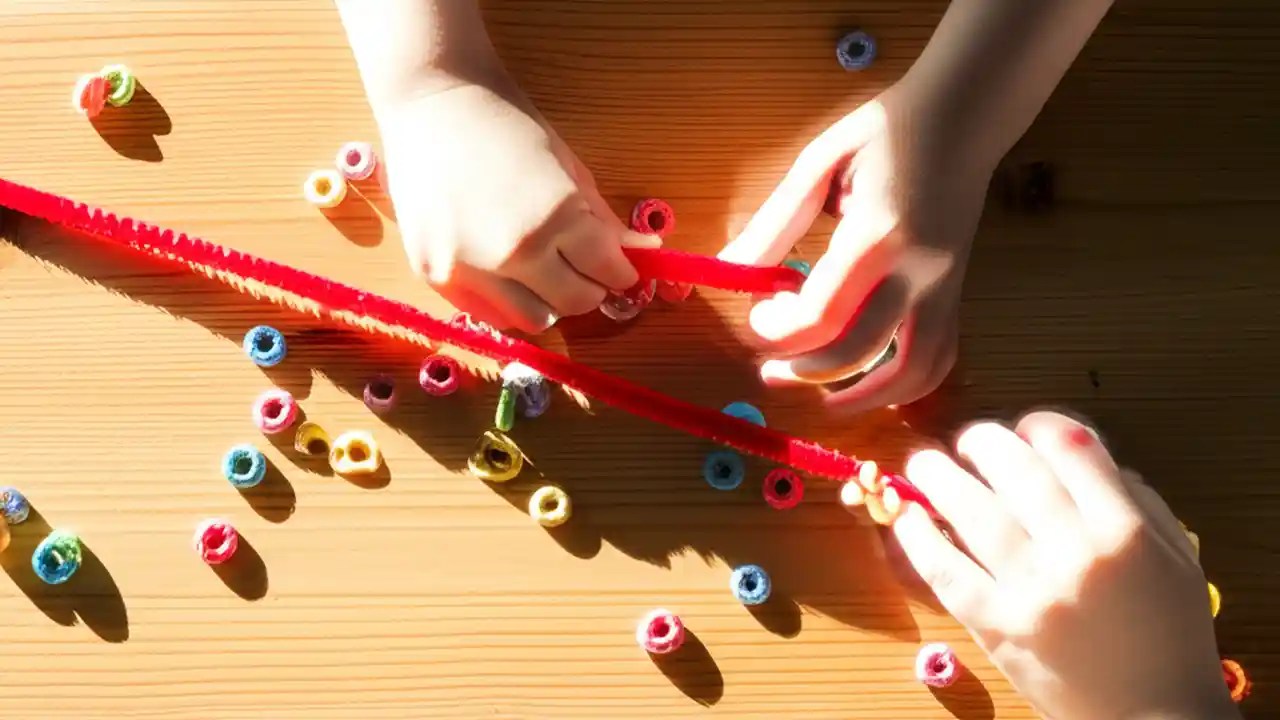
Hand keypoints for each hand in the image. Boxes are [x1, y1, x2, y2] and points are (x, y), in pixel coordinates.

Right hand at [378, 75, 657, 332]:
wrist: (429, 104)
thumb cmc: (503, 123)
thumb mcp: (566, 166)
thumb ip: (601, 217)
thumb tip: (644, 251)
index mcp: (556, 215)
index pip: (608, 270)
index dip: (621, 271)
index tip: (619, 267)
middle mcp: (515, 252)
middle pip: (576, 302)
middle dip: (590, 287)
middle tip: (583, 269)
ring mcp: (471, 269)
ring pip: (535, 319)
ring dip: (550, 301)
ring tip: (543, 273)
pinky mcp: (436, 277)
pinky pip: (490, 315)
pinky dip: (508, 304)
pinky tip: (507, 275)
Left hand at [719, 83, 992, 413]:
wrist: (964, 116)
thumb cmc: (886, 130)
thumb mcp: (818, 165)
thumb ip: (774, 224)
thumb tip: (730, 270)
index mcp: (878, 234)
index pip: (820, 314)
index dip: (776, 330)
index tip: (756, 313)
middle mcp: (919, 271)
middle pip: (856, 351)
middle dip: (802, 370)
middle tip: (766, 366)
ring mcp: (946, 288)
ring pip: (913, 374)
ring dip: (862, 398)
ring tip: (820, 398)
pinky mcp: (956, 295)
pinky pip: (938, 360)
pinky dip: (904, 386)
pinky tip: (867, 385)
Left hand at [892, 411, 1237, 719]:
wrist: (1152, 718)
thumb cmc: (1168, 635)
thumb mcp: (1175, 557)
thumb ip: (1134, 501)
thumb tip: (1076, 458)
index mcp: (1125, 531)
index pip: (1071, 448)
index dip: (1040, 425)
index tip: (1025, 429)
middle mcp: (1076, 554)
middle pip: (1015, 470)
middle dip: (983, 443)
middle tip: (969, 443)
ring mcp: (1032, 591)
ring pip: (972, 512)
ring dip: (938, 478)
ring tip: (925, 464)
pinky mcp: (996, 626)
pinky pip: (945, 570)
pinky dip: (919, 538)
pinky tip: (906, 517)